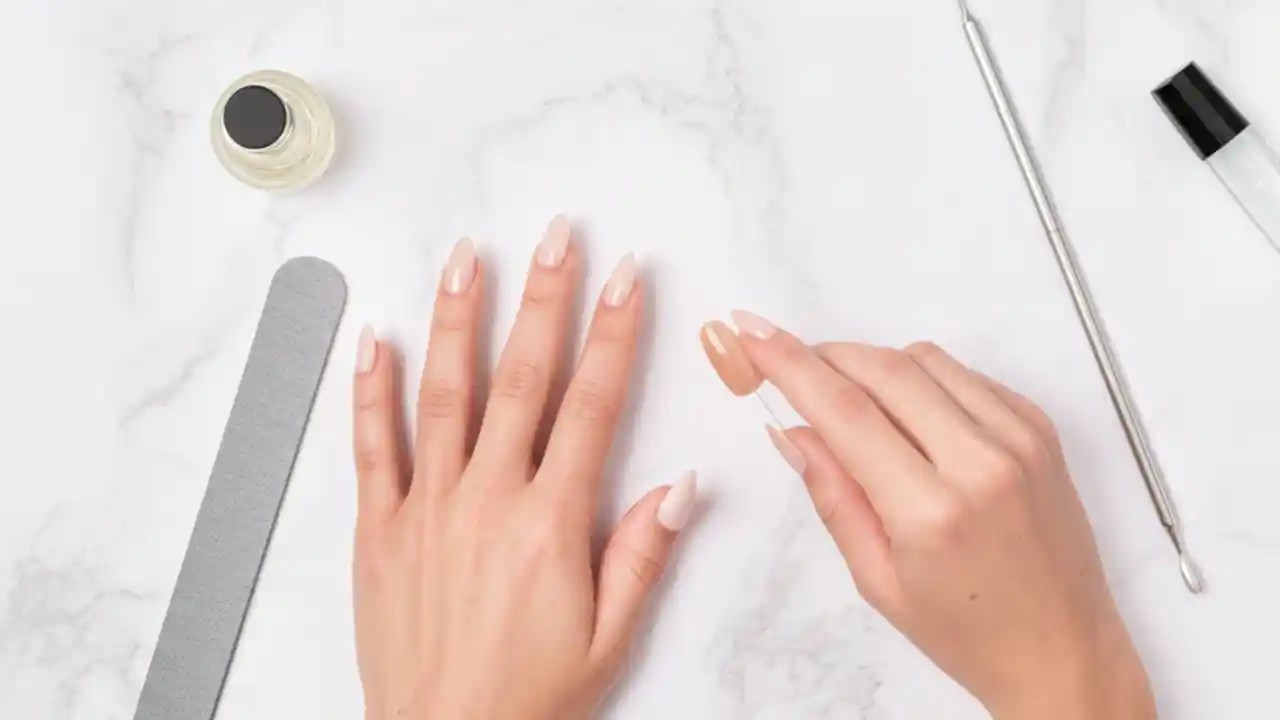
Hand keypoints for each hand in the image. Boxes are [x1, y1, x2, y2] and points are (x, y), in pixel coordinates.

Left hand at [351, 218, 697, 719]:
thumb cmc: (528, 697)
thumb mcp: (609, 636)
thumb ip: (642, 554)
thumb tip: (679, 484)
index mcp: (550, 522)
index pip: (592, 405)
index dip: (614, 334)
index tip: (626, 279)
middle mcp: (488, 499)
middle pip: (524, 378)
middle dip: (546, 298)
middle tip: (558, 236)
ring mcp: (427, 507)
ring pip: (445, 393)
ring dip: (461, 318)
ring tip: (469, 256)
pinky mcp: (379, 528)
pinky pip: (373, 445)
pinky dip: (372, 388)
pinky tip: (378, 337)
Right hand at [721, 311, 1153, 719]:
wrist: (1065, 652)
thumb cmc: (968, 632)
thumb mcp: (878, 580)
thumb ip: (833, 496)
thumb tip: (791, 430)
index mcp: (932, 512)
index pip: (845, 411)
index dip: (790, 363)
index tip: (752, 334)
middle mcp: (982, 463)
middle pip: (884, 369)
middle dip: (824, 354)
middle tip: (786, 360)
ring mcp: (1020, 439)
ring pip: (925, 359)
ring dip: (873, 364)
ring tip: (848, 399)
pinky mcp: (1041, 428)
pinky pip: (966, 375)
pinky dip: (923, 379)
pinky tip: (908, 415)